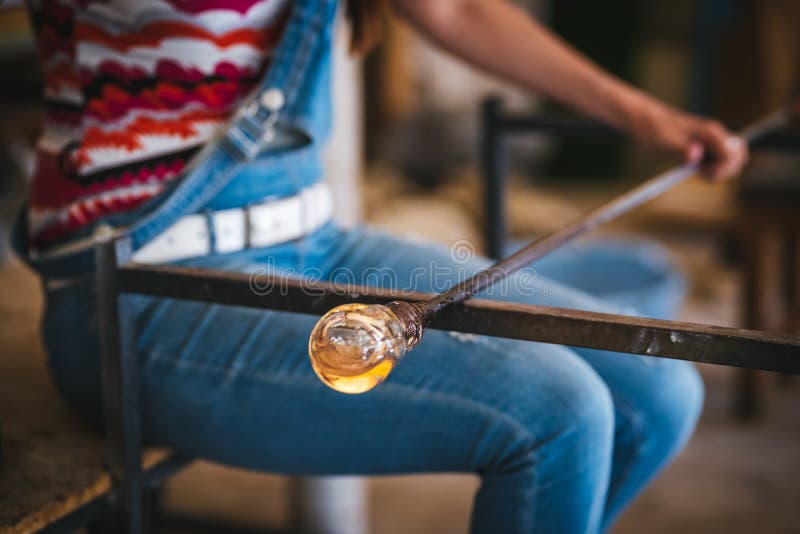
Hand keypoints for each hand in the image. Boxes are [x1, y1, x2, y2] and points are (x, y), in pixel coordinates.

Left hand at [627, 102, 748, 181]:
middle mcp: (716, 135)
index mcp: (710, 132)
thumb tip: (695, 157)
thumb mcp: (665, 140)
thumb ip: (681, 148)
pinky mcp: (704, 146)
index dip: (720, 169)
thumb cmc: (654, 128)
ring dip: (718, 171)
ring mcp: (711, 141)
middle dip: (724, 171)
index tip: (700, 172)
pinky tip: (695, 169)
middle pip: (738, 157)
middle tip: (701, 173)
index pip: (732, 155)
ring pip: (731, 160)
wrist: (645, 119)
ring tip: (697, 171)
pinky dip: (712, 169)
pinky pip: (720, 160)